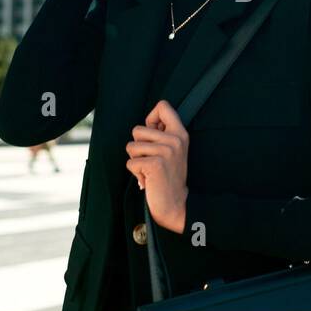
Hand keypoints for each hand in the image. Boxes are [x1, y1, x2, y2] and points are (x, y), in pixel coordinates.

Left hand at [126, 99, 189, 234]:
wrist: (175, 204)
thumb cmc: (168, 176)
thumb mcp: (172, 150)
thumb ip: (162, 133)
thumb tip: (149, 120)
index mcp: (180, 133)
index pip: (162, 106)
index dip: (151, 118)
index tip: (154, 135)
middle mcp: (175, 139)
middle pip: (137, 129)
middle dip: (138, 147)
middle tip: (151, 161)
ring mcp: (166, 151)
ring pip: (131, 146)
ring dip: (136, 160)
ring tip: (150, 170)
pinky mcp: (155, 164)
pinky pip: (130, 162)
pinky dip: (135, 173)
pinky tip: (148, 179)